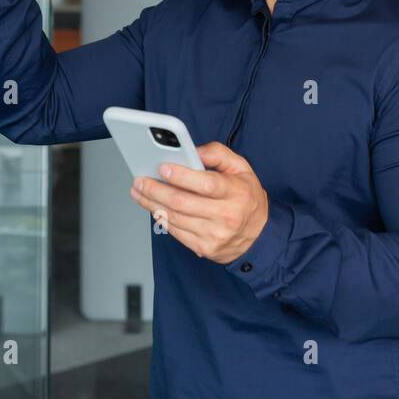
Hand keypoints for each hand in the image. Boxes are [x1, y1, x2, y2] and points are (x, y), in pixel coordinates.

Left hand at [129, 141, 269, 264]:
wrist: (260, 235)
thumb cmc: (247, 197)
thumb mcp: (242, 168)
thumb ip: (218, 153)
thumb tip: (192, 150)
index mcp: (235, 192)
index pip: (206, 184)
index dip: (182, 176)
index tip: (162, 167)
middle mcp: (225, 216)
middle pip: (182, 202)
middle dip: (155, 190)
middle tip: (140, 180)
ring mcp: (214, 235)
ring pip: (174, 218)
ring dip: (151, 204)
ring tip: (139, 191)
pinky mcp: (204, 248)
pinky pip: (176, 232)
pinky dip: (160, 218)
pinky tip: (152, 207)